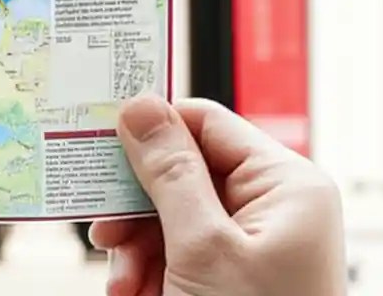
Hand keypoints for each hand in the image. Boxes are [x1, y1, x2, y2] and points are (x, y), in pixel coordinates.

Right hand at [90, 96, 345, 295]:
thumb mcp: (202, 248)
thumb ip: (169, 174)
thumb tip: (140, 105)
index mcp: (286, 184)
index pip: (206, 123)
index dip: (151, 131)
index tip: (97, 147)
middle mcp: (275, 206)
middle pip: (184, 172)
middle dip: (138, 209)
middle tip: (104, 235)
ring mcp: (257, 243)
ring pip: (174, 217)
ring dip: (137, 249)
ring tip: (124, 284)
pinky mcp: (237, 275)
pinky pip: (181, 253)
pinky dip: (152, 273)